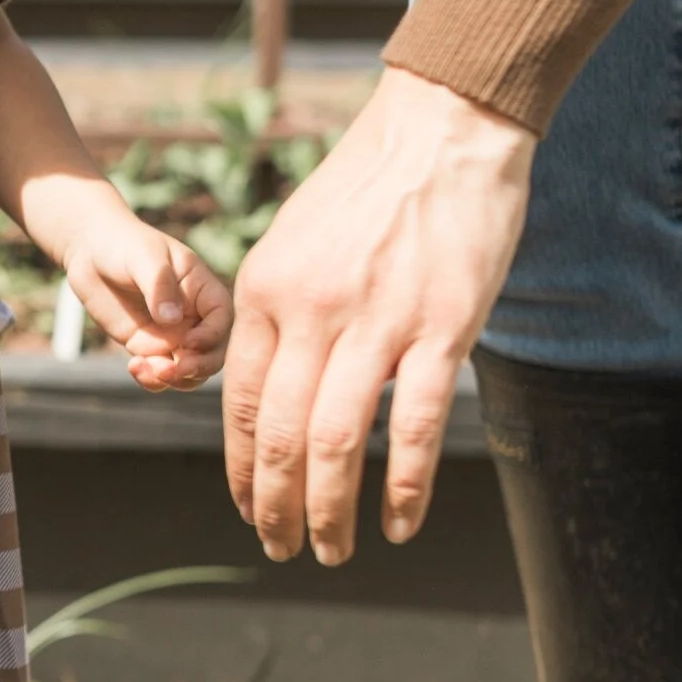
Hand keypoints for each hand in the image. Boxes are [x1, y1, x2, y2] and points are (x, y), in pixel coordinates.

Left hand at [58, 192, 232, 389]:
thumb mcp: (144, 256)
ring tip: (149, 370)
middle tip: (174, 370)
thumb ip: (159, 285)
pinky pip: (159, 373)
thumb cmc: (124, 244)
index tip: (190, 342)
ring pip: (189, 370)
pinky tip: (134, 367)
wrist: (91, 251)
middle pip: (214, 352)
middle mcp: (194, 316)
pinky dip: (152, 379)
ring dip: (176, 379)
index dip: (213, 336)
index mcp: (202, 289)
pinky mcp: (148, 347)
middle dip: (200, 367)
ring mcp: (172, 335)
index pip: (223, 318)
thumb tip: (173, 319)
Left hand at [223, 69, 534, 566]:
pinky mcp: (443, 329)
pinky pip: (415, 427)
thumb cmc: (367, 186)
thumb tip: (265, 378)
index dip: (240, 466)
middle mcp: (311, 310)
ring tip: (333, 550)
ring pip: (336, 442)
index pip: (238, 401)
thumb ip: (277, 308)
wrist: (441, 131)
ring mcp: (378, 322)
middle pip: (279, 434)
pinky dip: (404, 487)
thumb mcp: (293, 239)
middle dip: (274, 505)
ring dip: (330, 510)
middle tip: (281, 548)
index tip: (245, 506)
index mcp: (265, 289)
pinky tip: (399, 522)